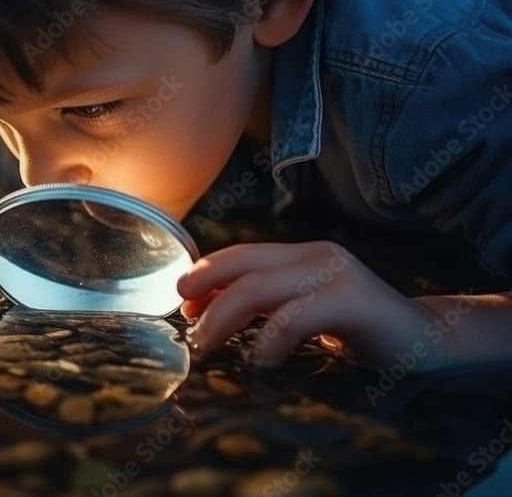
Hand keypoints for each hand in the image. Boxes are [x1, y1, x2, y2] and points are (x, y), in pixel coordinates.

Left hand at [176, 241, 458, 369]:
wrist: (430, 342)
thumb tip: (208, 312)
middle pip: (243, 265)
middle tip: (187, 323)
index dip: (206, 274)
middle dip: (206, 292)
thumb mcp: (307, 309)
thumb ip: (269, 303)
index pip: (241, 254)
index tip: (184, 302)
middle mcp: (315, 255)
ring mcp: (335, 274)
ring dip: (224, 316)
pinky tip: (261, 360)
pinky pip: (296, 316)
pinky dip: (270, 338)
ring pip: (260, 287)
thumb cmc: (361, 331)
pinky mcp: (352, 301)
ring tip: (207, 343)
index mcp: (301, 255)